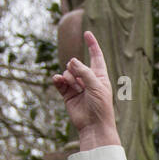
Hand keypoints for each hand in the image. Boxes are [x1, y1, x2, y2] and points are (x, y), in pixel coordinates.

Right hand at [51, 30, 120, 150]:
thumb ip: (85, 72)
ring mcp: (77, 87)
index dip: (92, 44)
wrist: (94, 126)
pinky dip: (58, 79)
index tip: (87, 33)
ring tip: (75, 88)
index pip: (96, 56)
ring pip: (68, 72)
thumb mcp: (97, 86)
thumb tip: (72, 61)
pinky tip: (57, 80)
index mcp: (100, 76)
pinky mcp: (68, 94)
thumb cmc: (101, 107)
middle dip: (76, 68)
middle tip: (79, 81)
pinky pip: (60, 82)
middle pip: (77, 64)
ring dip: (69, 77)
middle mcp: (88, 80)